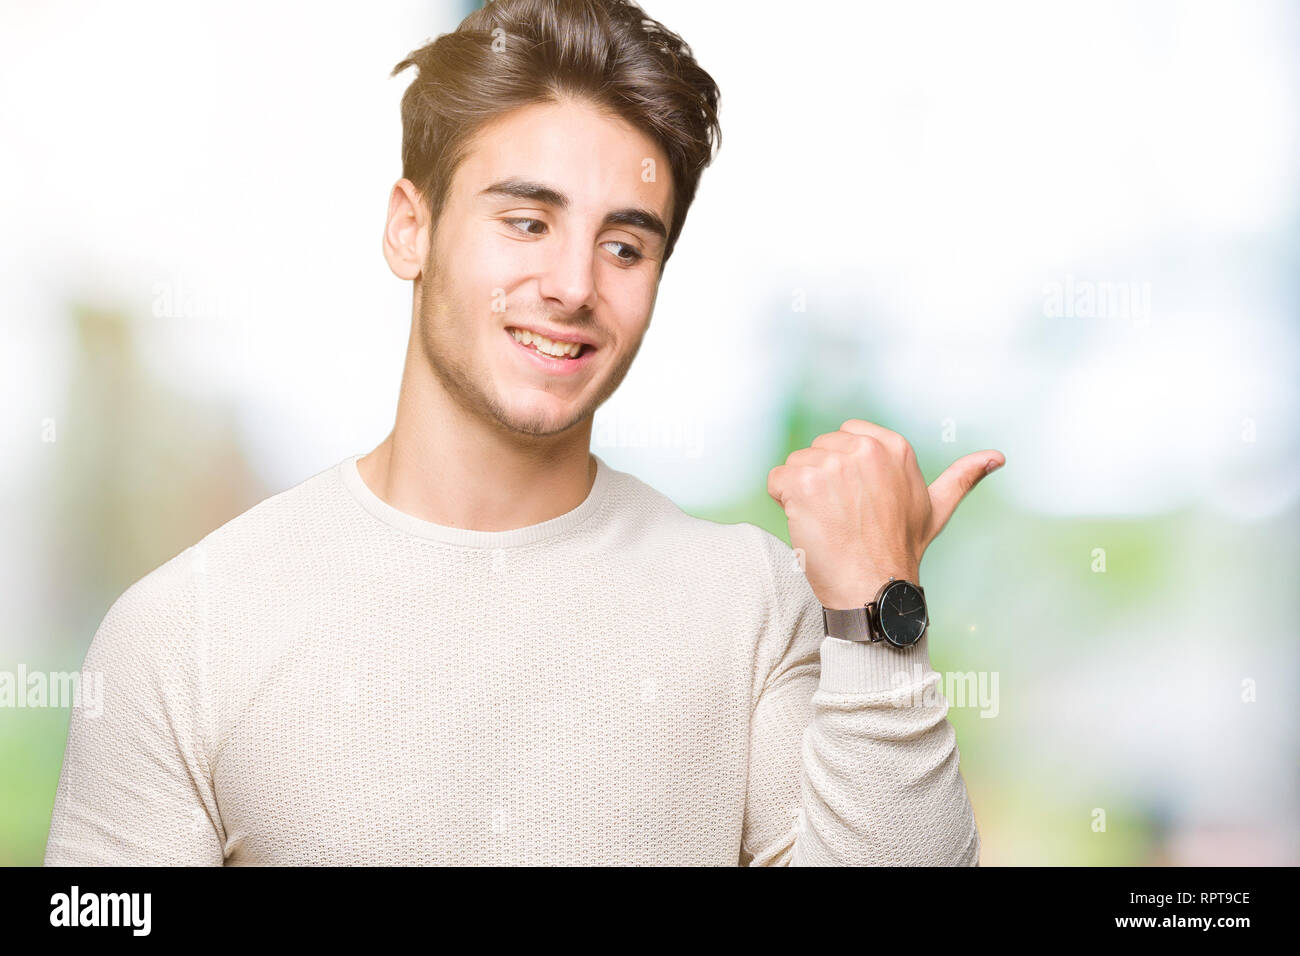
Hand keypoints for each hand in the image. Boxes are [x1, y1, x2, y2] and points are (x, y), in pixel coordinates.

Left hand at [766, 419, 1003, 608]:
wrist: (874, 589)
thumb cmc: (901, 551)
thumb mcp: (936, 509)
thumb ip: (962, 478)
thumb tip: (998, 456)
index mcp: (893, 446)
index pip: (844, 435)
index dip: (843, 469)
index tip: (859, 501)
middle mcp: (864, 448)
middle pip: (817, 449)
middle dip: (822, 481)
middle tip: (845, 518)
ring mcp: (833, 463)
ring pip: (796, 465)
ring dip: (802, 494)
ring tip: (830, 524)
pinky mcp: (804, 481)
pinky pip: (776, 480)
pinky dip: (782, 502)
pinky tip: (808, 525)